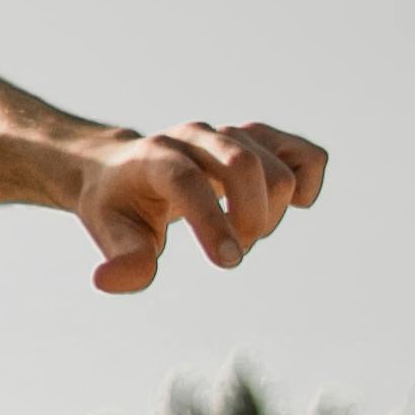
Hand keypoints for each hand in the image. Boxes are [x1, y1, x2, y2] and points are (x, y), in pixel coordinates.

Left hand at [75, 117, 325, 294]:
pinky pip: (305, 155)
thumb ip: (120, 260)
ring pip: (278, 166)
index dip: (212, 222)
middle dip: (247, 219)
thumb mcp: (111, 235)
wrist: (126, 168)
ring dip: (271, 212)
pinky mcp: (260, 141)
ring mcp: (231, 134)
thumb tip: (106, 280)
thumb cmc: (119, 207)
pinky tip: (290, 206)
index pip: (188, 180)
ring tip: (245, 232)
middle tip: (231, 254)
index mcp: (156, 156)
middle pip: (243, 165)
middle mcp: (196, 136)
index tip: (228, 262)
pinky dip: (307, 183)